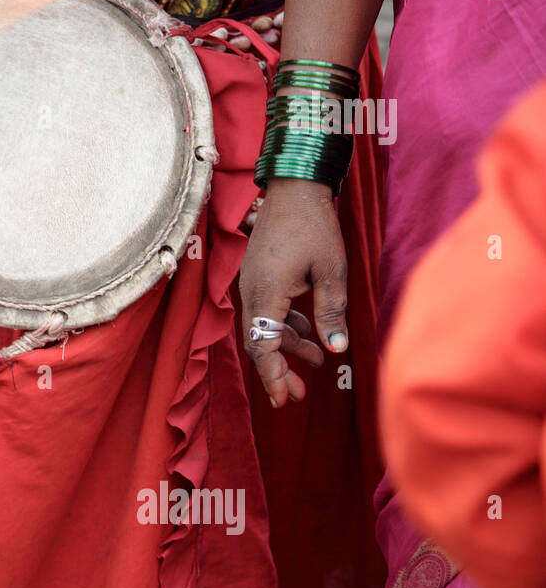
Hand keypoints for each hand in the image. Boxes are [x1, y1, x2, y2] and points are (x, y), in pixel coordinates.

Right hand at [239, 178, 349, 406]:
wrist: (295, 187)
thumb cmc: (314, 226)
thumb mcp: (330, 271)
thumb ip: (331, 312)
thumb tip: (336, 349)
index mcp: (265, 294)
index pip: (263, 346)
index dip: (273, 376)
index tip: (285, 400)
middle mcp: (251, 292)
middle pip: (259, 342)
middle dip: (279, 370)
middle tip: (299, 394)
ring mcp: (253, 283)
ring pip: (265, 326)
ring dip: (286, 346)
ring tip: (314, 362)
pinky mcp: (259, 275)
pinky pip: (268, 310)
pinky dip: (285, 325)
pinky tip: (308, 333)